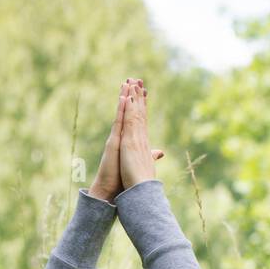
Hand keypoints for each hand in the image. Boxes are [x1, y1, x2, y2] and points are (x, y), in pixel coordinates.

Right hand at [88, 79, 163, 201]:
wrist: (110, 190)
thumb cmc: (122, 179)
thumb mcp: (139, 162)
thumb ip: (149, 155)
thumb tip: (159, 152)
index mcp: (128, 140)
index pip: (135, 119)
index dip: (140, 105)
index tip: (145, 91)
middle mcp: (120, 136)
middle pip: (127, 112)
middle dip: (131, 95)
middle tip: (134, 78)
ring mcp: (116, 138)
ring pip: (121, 114)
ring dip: (124, 97)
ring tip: (127, 82)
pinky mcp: (112, 142)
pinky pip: (117, 123)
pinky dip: (120, 111)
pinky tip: (123, 99)